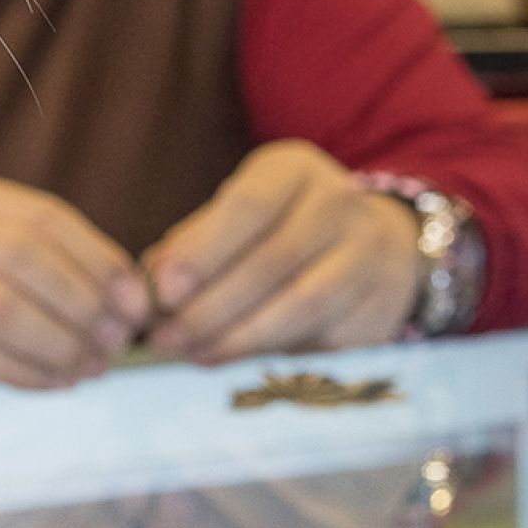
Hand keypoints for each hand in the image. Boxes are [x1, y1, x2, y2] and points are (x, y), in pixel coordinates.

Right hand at [0, 170, 151, 391]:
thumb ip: (33, 261)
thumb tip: (123, 298)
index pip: (41, 217)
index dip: (99, 260)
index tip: (135, 301)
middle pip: (25, 258)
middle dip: (84, 305)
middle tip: (116, 343)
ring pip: (1, 308)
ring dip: (59, 344)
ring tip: (89, 369)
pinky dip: (22, 371)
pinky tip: (50, 383)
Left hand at [142, 141, 420, 365]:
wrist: (379, 248)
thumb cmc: (281, 227)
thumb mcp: (240, 214)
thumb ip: (196, 240)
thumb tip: (149, 279)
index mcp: (295, 169)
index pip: (250, 205)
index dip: (203, 250)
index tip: (163, 290)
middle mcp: (339, 204)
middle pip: (273, 260)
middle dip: (212, 305)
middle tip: (166, 337)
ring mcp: (366, 255)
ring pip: (300, 304)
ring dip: (238, 336)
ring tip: (192, 353)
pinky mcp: (377, 307)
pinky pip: (320, 336)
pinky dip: (269, 351)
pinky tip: (230, 357)